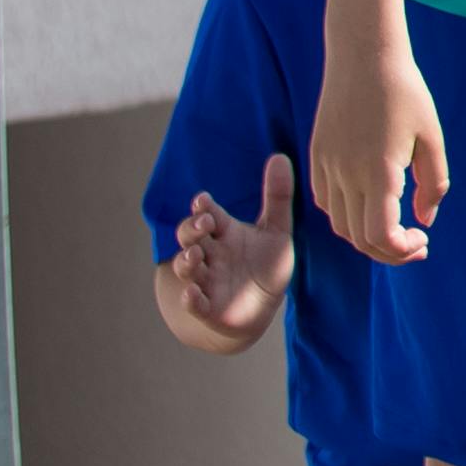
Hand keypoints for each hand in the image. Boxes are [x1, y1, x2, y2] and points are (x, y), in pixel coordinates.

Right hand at [161, 156, 299, 350]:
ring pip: (187, 268)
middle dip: (192, 229)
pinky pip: (194, 304)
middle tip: (204, 222)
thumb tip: (279, 156)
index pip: (209, 215)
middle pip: (190, 237)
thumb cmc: (265, 265)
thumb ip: (278, 196)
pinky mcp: (208, 308)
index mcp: (225, 233)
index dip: (204, 207)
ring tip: (194, 254)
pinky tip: (192, 293)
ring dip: (187, 261)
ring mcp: (206, 281)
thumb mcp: (276, 230)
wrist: (262, 307)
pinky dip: (191, 299)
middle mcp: (211, 255)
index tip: (204, 199)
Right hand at [313, 36, 446, 267]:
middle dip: (389, 251)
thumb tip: (424, 222)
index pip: (380, 235)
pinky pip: (326, 202)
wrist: (363, 55)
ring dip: (366, 236)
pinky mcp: (316, 158)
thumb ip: (432, 184)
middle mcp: (346, 175)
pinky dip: (347, 215)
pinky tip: (371, 202)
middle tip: (416, 242)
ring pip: (339, 224)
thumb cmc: (405, 93)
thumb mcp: (431, 137)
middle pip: (358, 239)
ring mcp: (326, 167)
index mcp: (378, 172)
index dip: (401, 251)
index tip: (423, 240)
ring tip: (396, 227)